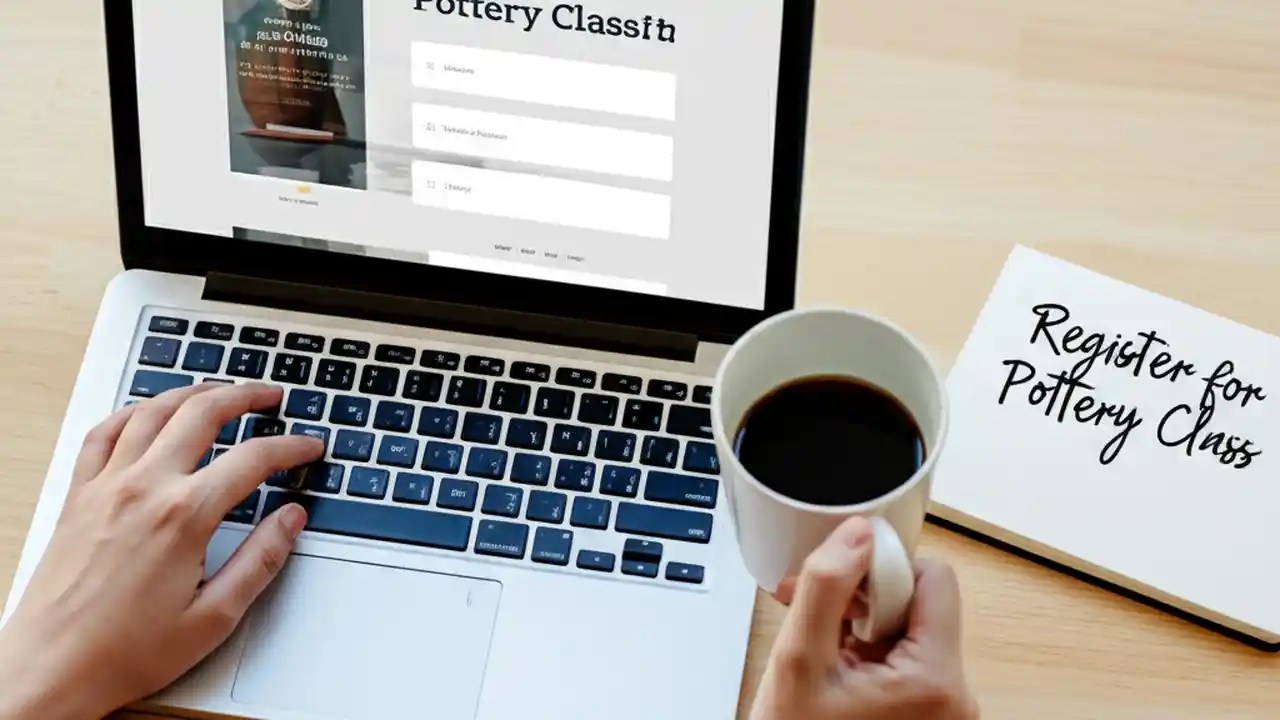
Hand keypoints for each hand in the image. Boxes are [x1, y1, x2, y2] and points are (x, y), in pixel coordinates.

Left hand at [0, 383, 323, 719]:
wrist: (51, 669)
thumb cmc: (126, 652)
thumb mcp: (214, 617)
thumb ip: (260, 560)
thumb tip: (291, 519)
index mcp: (184, 517)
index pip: (253, 459)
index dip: (291, 447)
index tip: (308, 448)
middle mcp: (144, 488)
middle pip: (203, 413)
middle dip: (245, 395)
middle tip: (270, 396)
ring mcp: (106, 486)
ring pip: (153, 410)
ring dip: (193, 392)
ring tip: (219, 391)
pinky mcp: (78, 495)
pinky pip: (103, 433)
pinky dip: (131, 412)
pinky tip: (147, 412)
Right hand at [750, 517, 978, 719]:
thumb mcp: (797, 660)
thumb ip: (826, 587)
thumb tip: (857, 533)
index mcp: (935, 681)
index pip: (935, 577)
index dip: (883, 569)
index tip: (842, 583)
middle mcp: (956, 696)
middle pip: (923, 601)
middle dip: (866, 598)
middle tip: (822, 619)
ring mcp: (944, 707)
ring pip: (911, 626)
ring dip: (862, 622)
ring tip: (823, 645)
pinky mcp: (929, 711)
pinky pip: (907, 654)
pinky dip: (869, 648)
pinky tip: (835, 660)